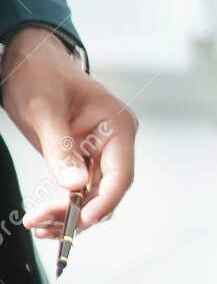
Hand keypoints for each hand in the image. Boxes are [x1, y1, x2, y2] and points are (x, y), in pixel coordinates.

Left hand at [0, 26, 137, 238]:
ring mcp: (100, 152)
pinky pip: (78, 190)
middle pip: (106, 191)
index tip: (80, 221)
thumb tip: (74, 186)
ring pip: (91, 196)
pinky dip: (61, 205)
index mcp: (118, 127)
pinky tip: (42, 216)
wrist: (28, 58)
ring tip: (37, 226)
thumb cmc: (39, 73)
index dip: (103, 202)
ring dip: (67, 215)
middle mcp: (115, 143)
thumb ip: (60, 148)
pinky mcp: (83, 158)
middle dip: (77, 213)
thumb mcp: (44, 109)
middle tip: (44, 226)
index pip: (120, 175)